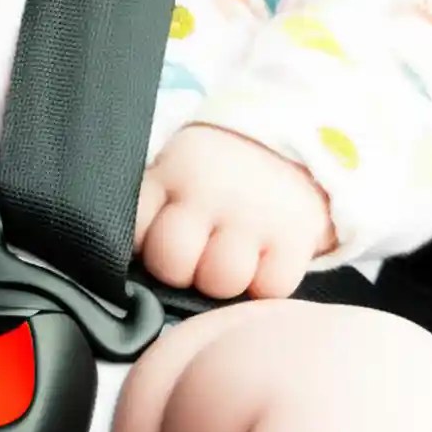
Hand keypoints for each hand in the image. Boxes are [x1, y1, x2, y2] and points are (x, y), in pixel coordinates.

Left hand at [135, 125, 335, 299]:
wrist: (294, 143)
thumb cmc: (220, 175)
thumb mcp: (179, 171)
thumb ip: (155, 209)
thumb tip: (136, 264)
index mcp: (172, 174)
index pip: (136, 228)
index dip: (145, 245)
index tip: (160, 241)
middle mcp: (209, 191)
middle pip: (172, 262)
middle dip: (182, 271)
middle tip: (198, 259)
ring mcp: (253, 214)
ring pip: (221, 281)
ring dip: (225, 281)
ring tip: (232, 260)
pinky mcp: (295, 235)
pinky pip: (270, 287)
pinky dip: (267, 283)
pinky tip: (264, 262)